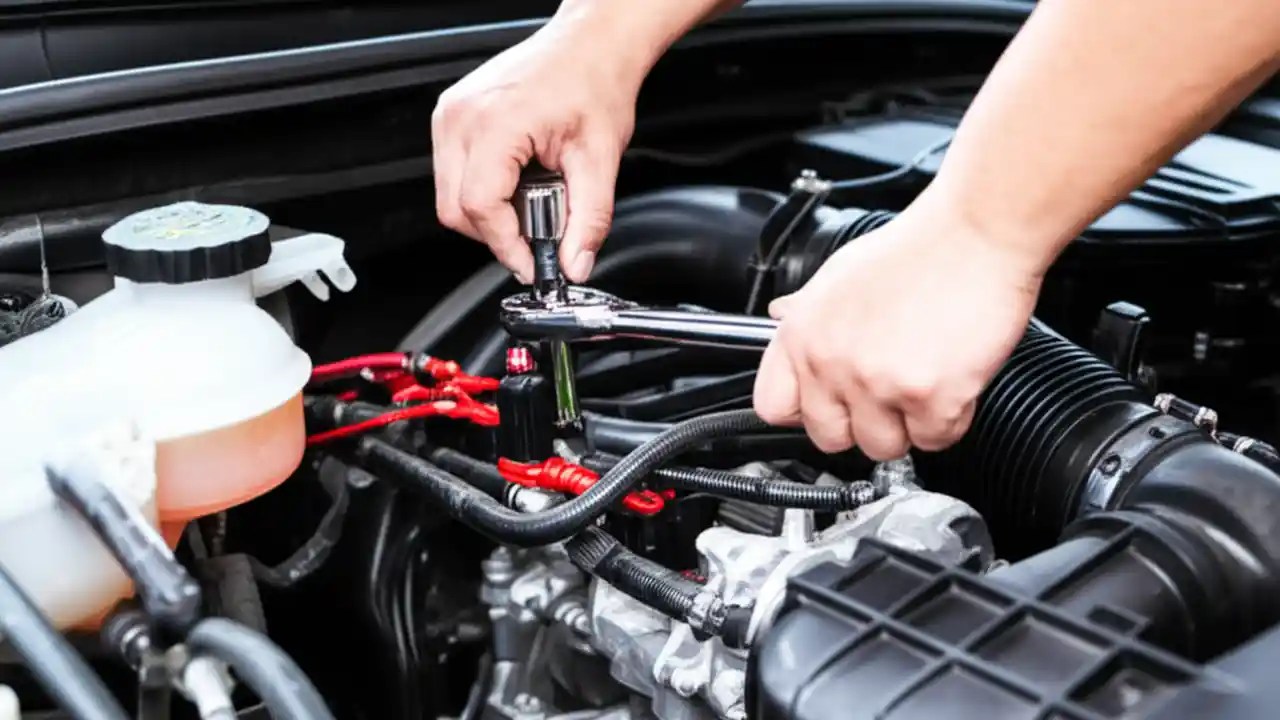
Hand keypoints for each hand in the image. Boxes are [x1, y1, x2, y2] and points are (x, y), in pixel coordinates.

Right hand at [431, 18, 641, 282]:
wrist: (589, 46)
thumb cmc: (593, 83)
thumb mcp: (599, 159)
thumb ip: (589, 220)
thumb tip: (575, 263)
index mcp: (495, 123)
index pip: (480, 207)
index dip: (506, 244)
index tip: (532, 262)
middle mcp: (462, 117)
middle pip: (455, 209)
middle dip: (497, 234)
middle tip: (537, 235)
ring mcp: (451, 115)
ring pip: (450, 197)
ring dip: (490, 213)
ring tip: (531, 198)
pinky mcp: (452, 117)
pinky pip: (453, 174)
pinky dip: (483, 191)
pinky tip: (516, 181)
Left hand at [752, 201, 1043, 459]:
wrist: (976, 233)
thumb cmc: (918, 250)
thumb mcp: (840, 274)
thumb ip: (809, 311)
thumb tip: (781, 316)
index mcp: (802, 333)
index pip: (772, 406)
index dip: (804, 412)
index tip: (829, 406)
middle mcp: (830, 361)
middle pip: (829, 437)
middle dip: (861, 424)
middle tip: (888, 393)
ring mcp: (875, 382)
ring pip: (881, 446)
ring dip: (908, 425)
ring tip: (924, 379)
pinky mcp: (926, 397)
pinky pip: (934, 439)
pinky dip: (950, 419)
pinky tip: (953, 380)